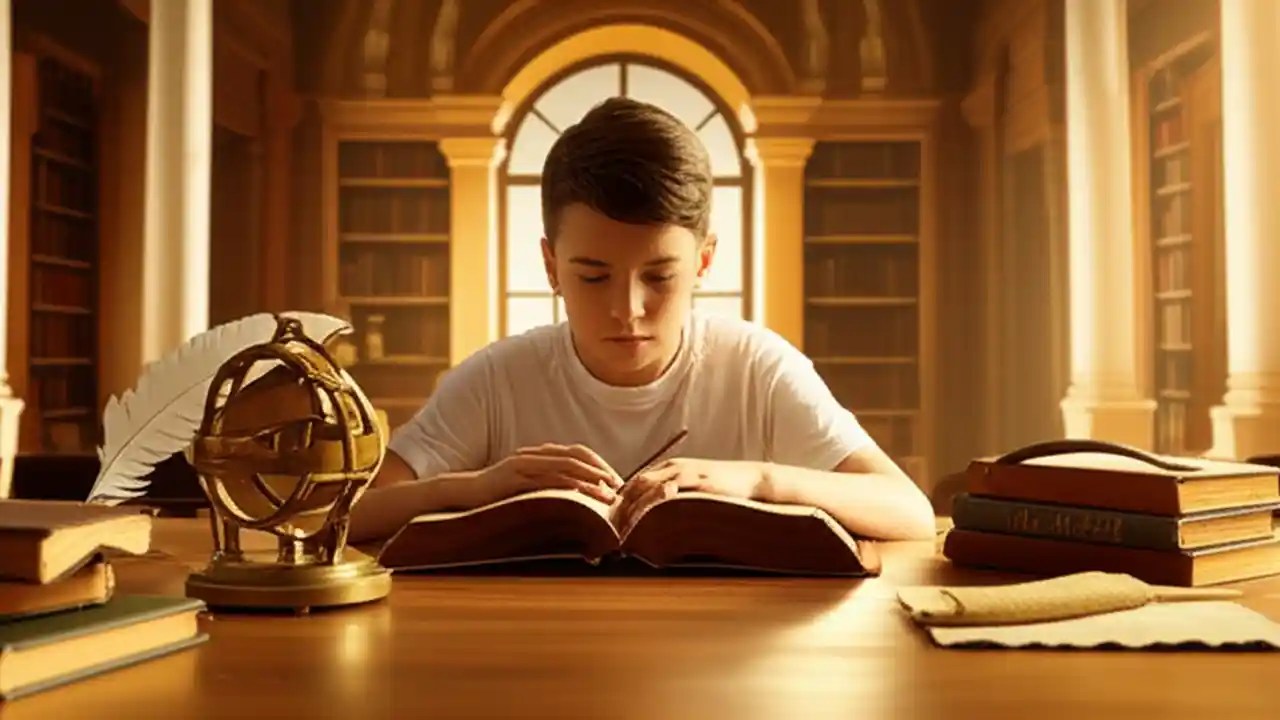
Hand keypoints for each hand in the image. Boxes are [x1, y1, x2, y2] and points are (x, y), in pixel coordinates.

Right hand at [480, 443, 623, 504]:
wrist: (464, 493)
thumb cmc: (497, 493)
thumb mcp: (527, 486)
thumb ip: (546, 484)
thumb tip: (574, 495)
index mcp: (539, 454)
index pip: (576, 452)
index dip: (598, 463)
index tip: (615, 479)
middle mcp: (534, 454)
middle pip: (576, 455)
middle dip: (600, 469)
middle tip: (618, 485)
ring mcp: (524, 464)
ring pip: (565, 467)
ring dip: (590, 479)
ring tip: (608, 493)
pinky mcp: (515, 477)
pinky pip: (546, 480)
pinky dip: (567, 486)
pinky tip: (582, 494)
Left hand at [614, 458, 765, 533]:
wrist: (750, 478)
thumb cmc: (723, 487)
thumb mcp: (693, 488)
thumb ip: (674, 496)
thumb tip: (654, 517)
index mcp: (669, 468)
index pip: (635, 482)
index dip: (620, 501)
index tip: (610, 521)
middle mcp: (673, 468)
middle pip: (636, 484)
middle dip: (621, 507)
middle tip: (610, 530)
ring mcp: (685, 473)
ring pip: (649, 487)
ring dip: (633, 509)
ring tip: (622, 530)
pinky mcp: (697, 483)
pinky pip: (671, 492)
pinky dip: (654, 505)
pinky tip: (646, 521)